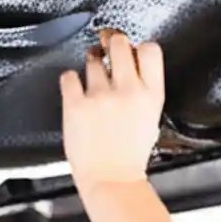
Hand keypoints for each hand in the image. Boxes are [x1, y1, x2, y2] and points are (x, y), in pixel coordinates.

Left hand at [59, 29, 163, 188]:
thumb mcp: (150, 118)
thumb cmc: (130, 154)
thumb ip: (144, 90)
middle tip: (106, 45)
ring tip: (92, 78)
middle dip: (111, 42)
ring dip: (91, 64)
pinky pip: (69, 76)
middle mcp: (127, 91)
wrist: (111, 180)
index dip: (139, 46)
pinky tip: (75, 88)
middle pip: (119, 43)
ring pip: (92, 59)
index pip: (150, 50)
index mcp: (151, 95)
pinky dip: (71, 80)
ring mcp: (101, 96)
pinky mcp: (76, 105)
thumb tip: (132, 64)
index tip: (131, 49)